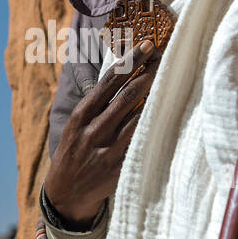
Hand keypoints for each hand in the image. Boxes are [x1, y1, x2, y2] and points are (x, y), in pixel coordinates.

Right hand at [43, 37, 160, 227]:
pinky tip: (169, 117)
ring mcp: (107, 151)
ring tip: (172, 82)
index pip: (109, 81)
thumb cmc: (75, 151)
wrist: (65, 194)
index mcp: (81, 116)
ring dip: (156, 99)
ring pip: (138, 120)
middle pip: (126, 97)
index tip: (147, 45)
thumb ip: (97, 104)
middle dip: (148, 75)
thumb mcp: (76, 125)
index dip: (130, 61)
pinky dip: (154, 130)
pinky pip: (141, 145)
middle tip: (166, 58)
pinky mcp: (119, 170)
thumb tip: (124, 74)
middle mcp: (93, 131)